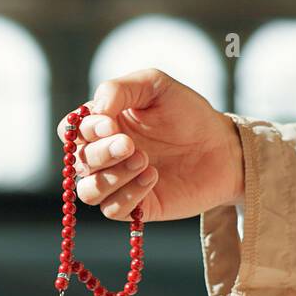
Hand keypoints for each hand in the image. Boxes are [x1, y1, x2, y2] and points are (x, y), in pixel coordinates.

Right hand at [56, 68, 244, 221]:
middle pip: (78, 162)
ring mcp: (118, 183)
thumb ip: (120, 89)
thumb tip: (95, 110)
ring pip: (88, 191)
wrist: (223, 147)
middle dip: (101, 154)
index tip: (111, 124)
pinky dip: (127, 195)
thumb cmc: (188, 114)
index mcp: (102, 126)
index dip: (84, 130)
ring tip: (144, 161)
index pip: (72, 132)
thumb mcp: (156, 86)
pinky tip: (152, 177)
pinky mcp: (135, 207)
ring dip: (111, 177)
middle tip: (130, 145)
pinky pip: (112, 209)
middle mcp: (104, 156)